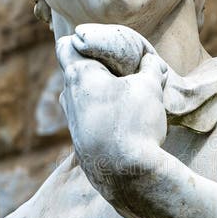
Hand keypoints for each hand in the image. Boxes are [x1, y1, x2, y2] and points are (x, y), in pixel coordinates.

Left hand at [56, 24, 168, 199]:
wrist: (128, 177)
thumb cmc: (135, 124)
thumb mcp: (150, 87)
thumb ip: (150, 67)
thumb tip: (150, 61)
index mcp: (78, 76)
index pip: (66, 46)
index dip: (83, 40)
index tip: (105, 44)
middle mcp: (68, 98)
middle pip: (76, 72)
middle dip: (98, 68)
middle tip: (124, 70)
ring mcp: (72, 124)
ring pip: (83, 99)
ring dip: (101, 94)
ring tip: (129, 98)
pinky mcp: (81, 145)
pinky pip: (90, 121)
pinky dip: (104, 116)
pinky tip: (125, 124)